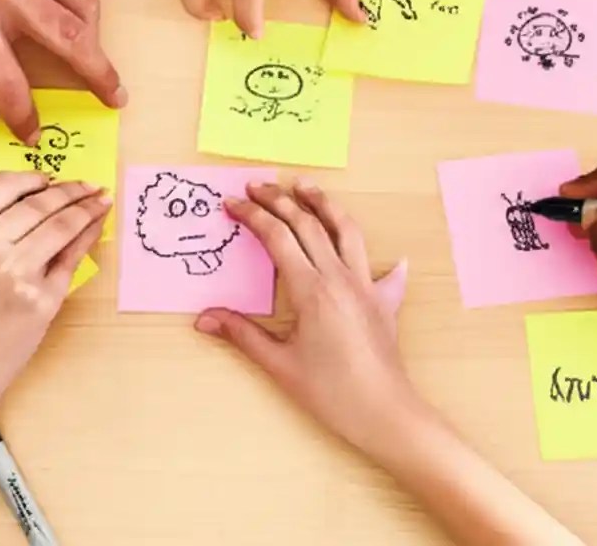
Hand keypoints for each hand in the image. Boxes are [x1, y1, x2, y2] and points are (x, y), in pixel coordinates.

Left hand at [0, 0, 123, 142]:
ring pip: (81, 3)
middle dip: (98, 73)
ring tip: (96, 60)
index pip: (7, 78)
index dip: (23, 114)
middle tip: (116, 97)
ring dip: (96, 38)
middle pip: (69, 36)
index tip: (31, 134)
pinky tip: (77, 24)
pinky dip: (81, 7)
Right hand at [0, 173, 109, 406]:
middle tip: (88, 185)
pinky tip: (96, 226)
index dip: (31, 178)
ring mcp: (18, 271)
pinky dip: (88, 236)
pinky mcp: (44, 297)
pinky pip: (72, 257)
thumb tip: (26, 208)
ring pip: (62, 225)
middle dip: (69, 190)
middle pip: (38, 203)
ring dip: (87, 207)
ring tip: (101, 200)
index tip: (49, 178)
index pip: (2, 186)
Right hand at [193, 181, 430, 457]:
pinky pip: (384, 272)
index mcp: (312, 290)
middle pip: (310, 224)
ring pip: (348, 231)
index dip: (254, 216)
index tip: (233, 204)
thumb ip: (242, 335)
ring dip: (326, 205)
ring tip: (308, 187)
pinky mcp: (385, 303)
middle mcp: (341, 279)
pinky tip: (392, 259)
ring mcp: (366, 287)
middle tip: (258, 185)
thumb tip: (204, 318)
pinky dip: (380, 259)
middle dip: (281, 200)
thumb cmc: (330, 392)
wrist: (384, 411)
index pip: (278, 238)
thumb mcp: (279, 365)